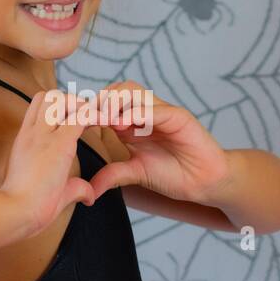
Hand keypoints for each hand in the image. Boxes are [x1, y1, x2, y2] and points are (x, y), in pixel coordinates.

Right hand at [0, 89, 97, 235]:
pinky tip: (105, 125)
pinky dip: (95, 117)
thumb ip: (73, 187)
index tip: (76, 122)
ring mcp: (43, 136)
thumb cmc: (26, 208)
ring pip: (61, 98)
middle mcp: (32, 133)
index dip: (60, 108)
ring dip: (80, 106)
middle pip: (49, 95)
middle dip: (71, 102)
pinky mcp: (58, 144)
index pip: (39, 107)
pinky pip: (80, 116)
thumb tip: (88, 195)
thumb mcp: (52, 191)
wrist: (14, 213)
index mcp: (26, 141)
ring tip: (94, 123)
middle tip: (87, 121)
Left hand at [87, 81, 230, 203]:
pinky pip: (156, 108)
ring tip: (106, 120)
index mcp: (132, 122)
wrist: (204, 183)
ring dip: (117, 102)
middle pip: (118, 90)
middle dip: (101, 101)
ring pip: (134, 92)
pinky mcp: (179, 117)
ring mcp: (162, 112)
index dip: (91, 111)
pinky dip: (139, 113)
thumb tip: (89, 190)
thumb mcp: (136, 173)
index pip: (107, 104)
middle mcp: (145, 113)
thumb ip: (113, 175)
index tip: (75, 124)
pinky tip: (126, 125)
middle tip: (88, 119)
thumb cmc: (174, 175)